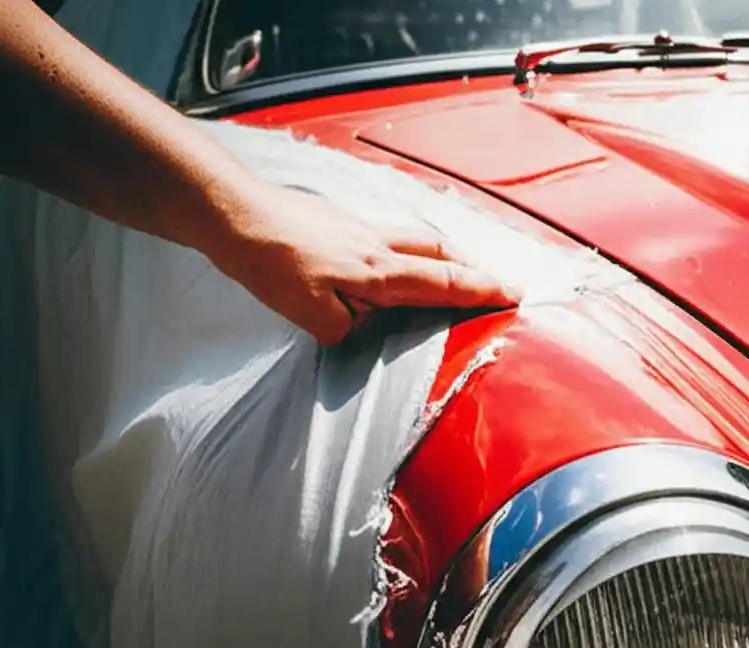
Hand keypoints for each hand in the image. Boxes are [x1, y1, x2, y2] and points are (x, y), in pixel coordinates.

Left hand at [201, 184, 519, 345]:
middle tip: (497, 283)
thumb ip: (345, 329)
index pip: (443, 282)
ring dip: (446, 253)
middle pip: (440, 250)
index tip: (513, 295)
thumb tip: (362, 332)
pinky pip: (391, 234)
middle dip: (473, 268)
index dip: (481, 290)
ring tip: (458, 267)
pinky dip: (411, 246)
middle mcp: (378, 245)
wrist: (234, 214)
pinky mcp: (338, 220)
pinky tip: (396, 257)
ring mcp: (359, 227)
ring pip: (417, 237)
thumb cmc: (270, 263)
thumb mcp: (309, 314)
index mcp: (379, 272)